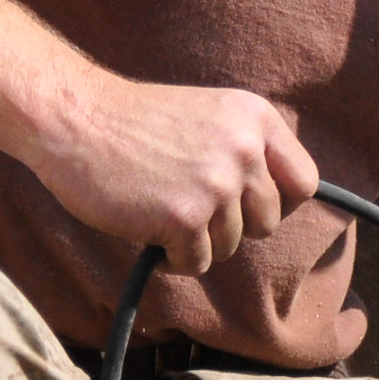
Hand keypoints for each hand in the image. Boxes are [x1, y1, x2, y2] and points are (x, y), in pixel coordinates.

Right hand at [27, 75, 319, 275]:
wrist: (75, 118)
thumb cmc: (132, 122)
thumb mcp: (208, 115)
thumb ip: (244, 150)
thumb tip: (274, 207)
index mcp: (255, 118)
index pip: (304, 183)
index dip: (278, 203)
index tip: (247, 206)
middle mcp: (244, 149)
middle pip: (267, 222)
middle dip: (232, 226)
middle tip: (191, 210)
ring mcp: (216, 184)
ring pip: (231, 246)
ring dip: (197, 241)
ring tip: (161, 211)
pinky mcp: (184, 217)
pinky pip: (196, 264)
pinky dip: (173, 258)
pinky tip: (148, 230)